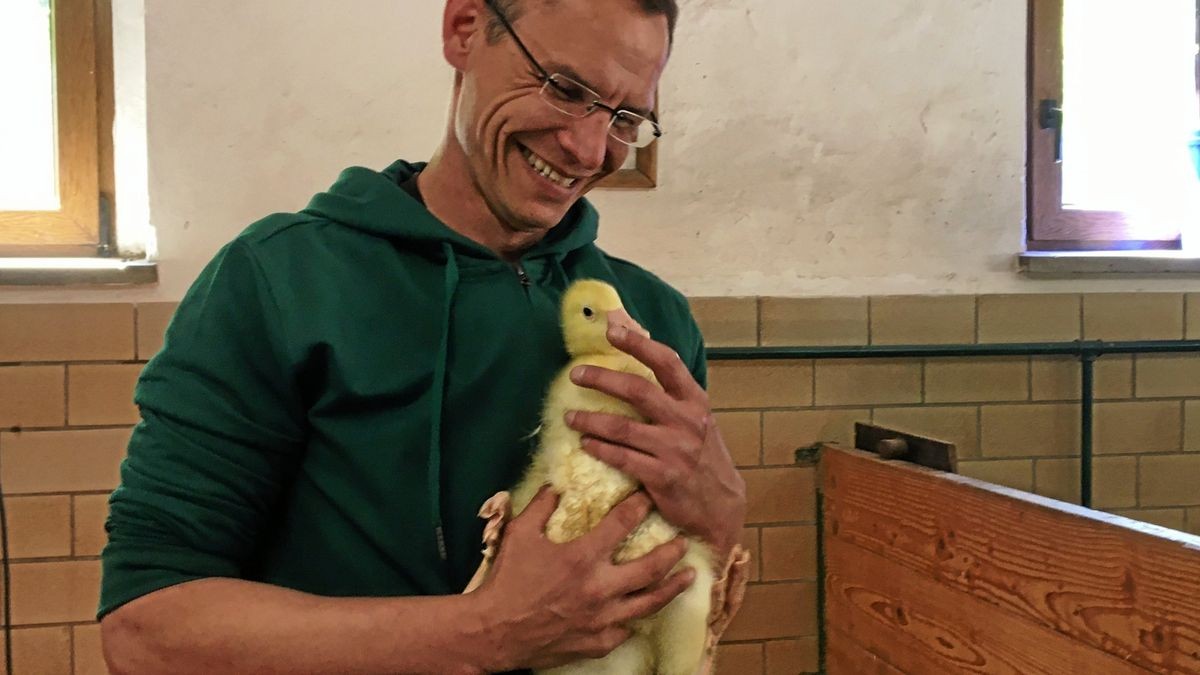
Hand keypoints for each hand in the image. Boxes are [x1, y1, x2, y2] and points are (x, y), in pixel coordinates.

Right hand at [475, 487, 694, 670]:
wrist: (494, 632)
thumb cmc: (507, 580)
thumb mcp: (520, 534)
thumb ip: (542, 506)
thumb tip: (555, 485)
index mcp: (583, 557)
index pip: (623, 524)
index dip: (641, 506)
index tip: (651, 497)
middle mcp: (600, 588)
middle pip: (651, 568)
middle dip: (672, 553)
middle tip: (684, 542)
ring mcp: (603, 619)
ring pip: (649, 603)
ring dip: (672, 588)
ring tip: (688, 578)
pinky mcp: (598, 642)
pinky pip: (626, 630)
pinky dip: (635, 619)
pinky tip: (643, 611)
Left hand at [566, 318, 746, 557]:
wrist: (722, 507)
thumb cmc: (703, 458)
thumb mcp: (696, 422)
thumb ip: (672, 398)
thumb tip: (637, 367)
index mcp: (695, 401)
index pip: (667, 362)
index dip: (638, 343)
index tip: (612, 329)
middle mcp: (687, 421)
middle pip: (638, 390)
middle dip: (602, 379)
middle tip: (576, 374)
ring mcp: (676, 450)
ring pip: (623, 428)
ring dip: (590, 420)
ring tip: (569, 417)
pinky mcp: (663, 478)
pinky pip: (622, 458)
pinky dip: (600, 449)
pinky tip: (585, 444)